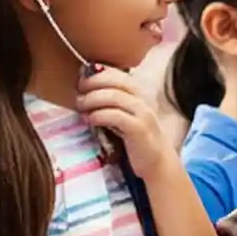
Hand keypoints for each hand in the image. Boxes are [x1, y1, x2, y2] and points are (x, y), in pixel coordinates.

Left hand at [77, 65, 177, 179]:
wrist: (158, 161)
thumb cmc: (137, 138)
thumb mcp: (126, 116)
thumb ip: (112, 104)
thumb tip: (85, 94)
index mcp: (139, 94)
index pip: (118, 74)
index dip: (98, 75)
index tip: (82, 81)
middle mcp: (143, 100)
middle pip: (115, 82)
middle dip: (93, 84)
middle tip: (78, 92)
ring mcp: (142, 114)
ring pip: (115, 97)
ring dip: (92, 99)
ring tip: (81, 105)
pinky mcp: (138, 129)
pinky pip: (116, 116)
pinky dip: (99, 115)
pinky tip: (90, 119)